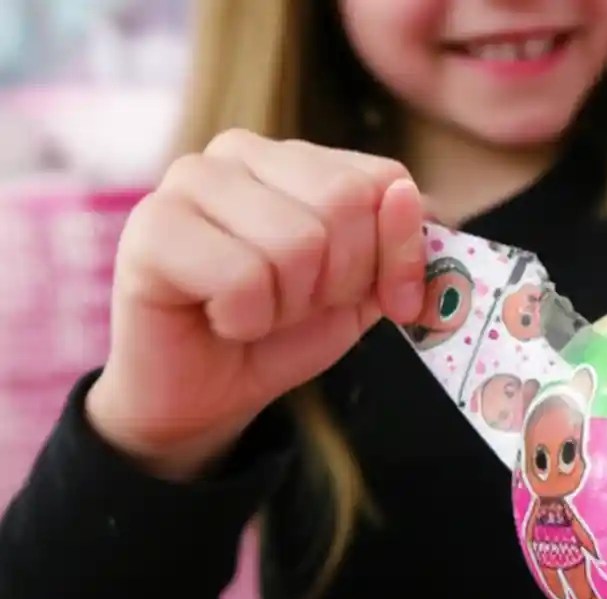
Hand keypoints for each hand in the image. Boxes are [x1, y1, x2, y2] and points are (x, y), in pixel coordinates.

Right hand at [87, 129, 427, 478]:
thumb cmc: (283, 331)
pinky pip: (242, 278)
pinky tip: (220, 319)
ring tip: (257, 311)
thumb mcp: (368, 291)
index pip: (386, 179)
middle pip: (344, 203)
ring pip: (296, 242)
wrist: (206, 393)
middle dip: (340, 281)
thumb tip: (412, 196)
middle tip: (299, 305)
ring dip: (290, 305)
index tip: (386, 300)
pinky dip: (246, 319)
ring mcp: (188, 181)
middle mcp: (238, 152)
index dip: (400, 253)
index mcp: (297, 156)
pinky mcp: (149, 229)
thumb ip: (402, 246)